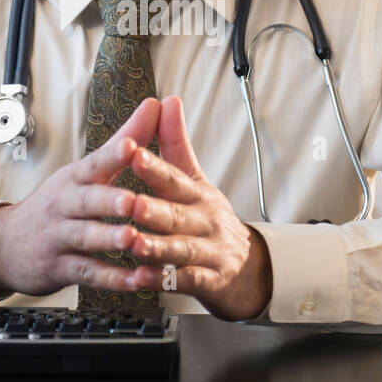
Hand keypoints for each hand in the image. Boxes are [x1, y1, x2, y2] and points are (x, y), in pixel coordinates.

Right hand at [0, 98, 160, 297]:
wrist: (6, 244)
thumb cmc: (56, 204)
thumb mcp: (84, 172)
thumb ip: (123, 143)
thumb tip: (154, 107)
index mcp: (75, 178)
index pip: (95, 162)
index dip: (112, 154)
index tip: (131, 145)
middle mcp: (65, 204)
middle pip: (87, 200)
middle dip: (110, 200)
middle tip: (133, 200)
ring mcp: (60, 236)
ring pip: (85, 236)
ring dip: (109, 238)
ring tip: (133, 238)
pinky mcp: (59, 266)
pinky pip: (86, 273)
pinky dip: (110, 278)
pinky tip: (133, 280)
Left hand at [125, 96, 273, 320]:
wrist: (249, 268)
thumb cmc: (210, 219)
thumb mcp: (195, 179)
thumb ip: (176, 143)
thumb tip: (167, 100)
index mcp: (196, 194)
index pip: (174, 176)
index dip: (153, 164)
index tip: (131, 152)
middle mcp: (203, 220)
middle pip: (177, 214)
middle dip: (154, 209)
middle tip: (131, 203)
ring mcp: (208, 251)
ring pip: (182, 248)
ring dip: (157, 246)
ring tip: (133, 243)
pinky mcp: (208, 281)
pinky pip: (186, 280)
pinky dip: (165, 280)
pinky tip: (142, 278)